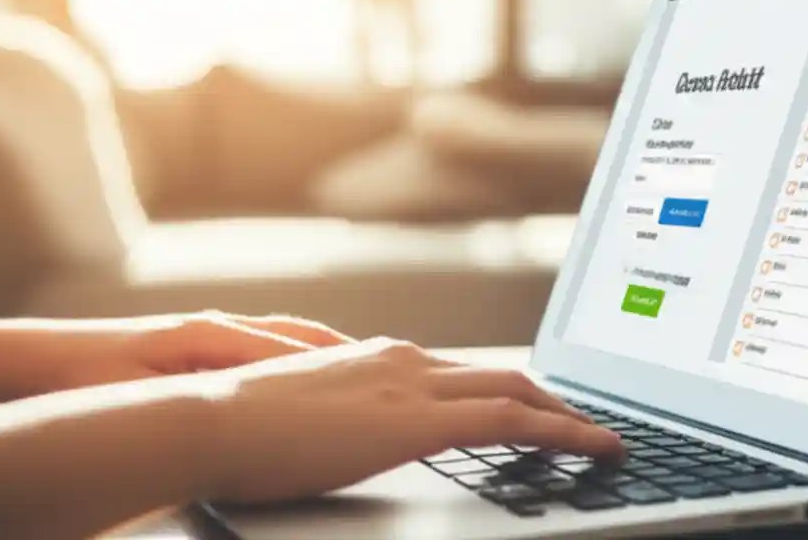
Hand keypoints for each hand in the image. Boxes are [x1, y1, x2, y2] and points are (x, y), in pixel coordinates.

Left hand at [47, 312, 352, 392]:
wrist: (41, 362)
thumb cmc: (87, 380)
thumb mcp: (144, 391)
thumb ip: (199, 391)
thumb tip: (249, 396)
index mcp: (205, 336)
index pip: (283, 351)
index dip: (328, 364)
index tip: (370, 373)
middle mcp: (216, 326)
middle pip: (295, 337)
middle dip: (344, 353)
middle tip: (391, 368)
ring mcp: (211, 332)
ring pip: (285, 338)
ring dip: (326, 352)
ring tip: (367, 364)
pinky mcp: (203, 343)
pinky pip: (266, 346)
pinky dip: (299, 354)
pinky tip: (314, 368)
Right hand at [202, 337, 624, 502]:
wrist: (208, 419)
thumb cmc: (239, 430)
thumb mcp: (302, 420)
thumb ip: (340, 421)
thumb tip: (349, 439)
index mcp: (377, 360)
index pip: (461, 373)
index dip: (505, 390)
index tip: (531, 406)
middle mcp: (404, 360)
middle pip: (500, 375)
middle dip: (547, 399)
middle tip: (582, 422)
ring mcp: (414, 384)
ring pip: (517, 390)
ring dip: (564, 413)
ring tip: (599, 438)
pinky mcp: (419, 419)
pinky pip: (513, 421)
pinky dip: (564, 432)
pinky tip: (593, 448)